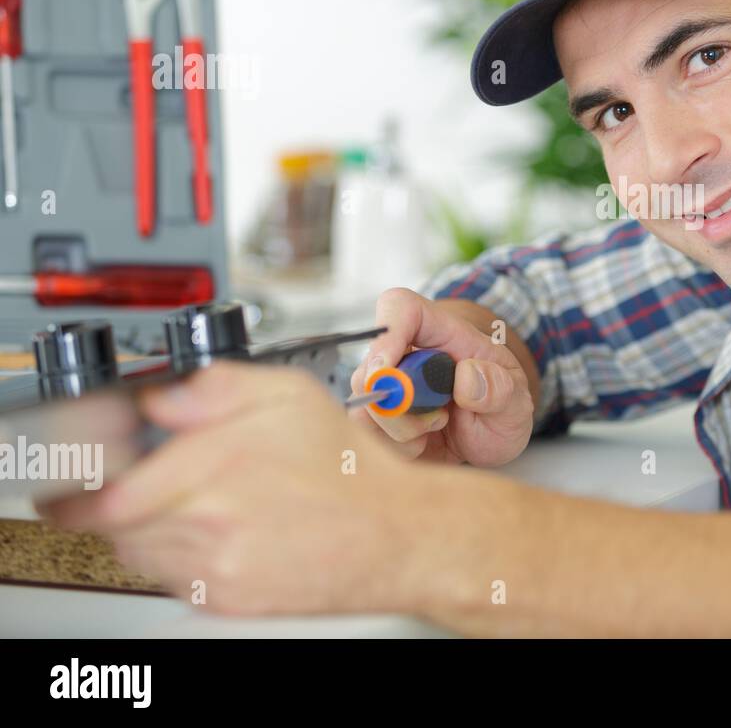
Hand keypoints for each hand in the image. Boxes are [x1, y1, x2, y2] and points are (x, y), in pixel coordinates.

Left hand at [36, 361, 458, 616]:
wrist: (395, 535)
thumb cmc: (352, 470)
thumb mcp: (292, 396)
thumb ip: (219, 386)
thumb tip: (163, 398)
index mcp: (217, 467)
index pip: (109, 491)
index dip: (83, 483)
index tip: (78, 474)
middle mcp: (209, 524)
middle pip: (115, 524)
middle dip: (119, 500)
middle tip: (144, 481)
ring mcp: (215, 569)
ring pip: (141, 552)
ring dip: (148, 527)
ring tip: (195, 503)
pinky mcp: (226, 601)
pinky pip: (173, 580)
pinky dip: (180, 556)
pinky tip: (222, 531)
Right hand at [349, 288, 534, 466]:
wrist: (492, 436)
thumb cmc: (503, 406)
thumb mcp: (516, 400)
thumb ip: (500, 388)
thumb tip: (465, 377)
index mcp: (443, 334)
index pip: (401, 308)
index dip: (387, 333)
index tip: (387, 371)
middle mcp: (408, 355)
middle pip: (371, 367)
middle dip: (398, 404)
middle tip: (439, 419)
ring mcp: (392, 387)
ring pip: (366, 406)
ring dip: (400, 430)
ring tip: (437, 429)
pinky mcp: (382, 420)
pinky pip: (368, 436)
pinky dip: (395, 448)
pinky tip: (423, 444)